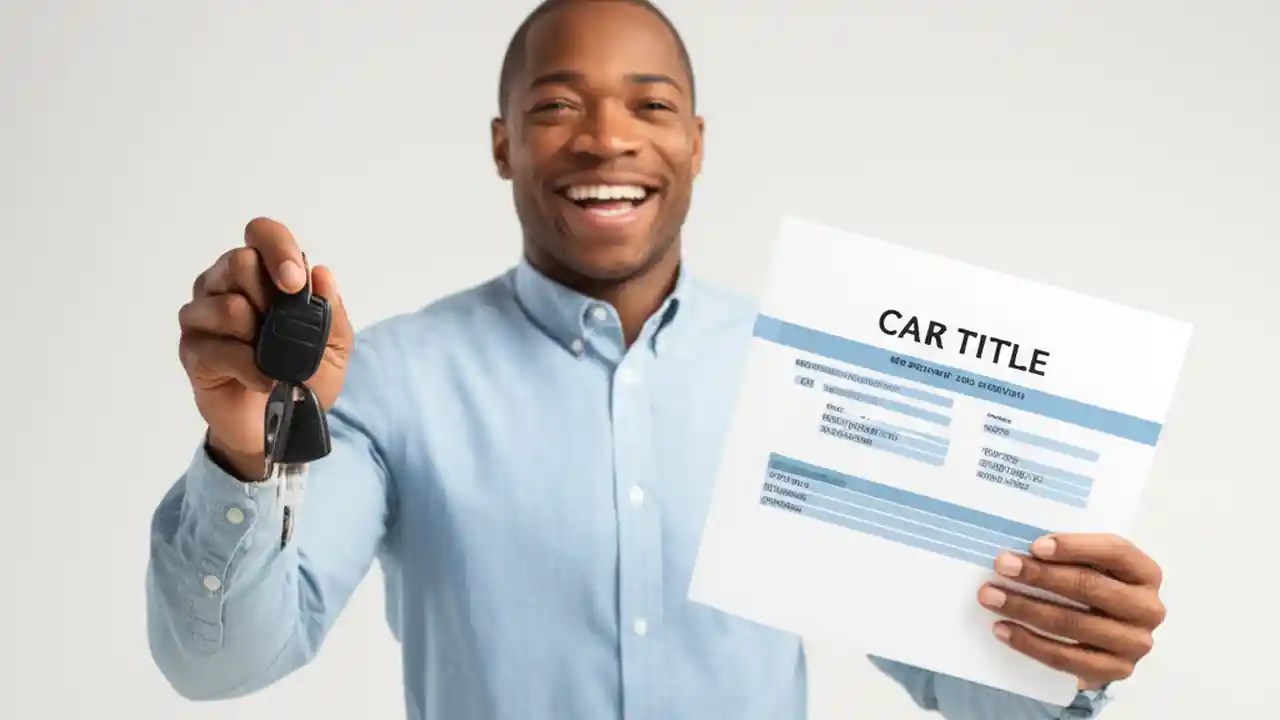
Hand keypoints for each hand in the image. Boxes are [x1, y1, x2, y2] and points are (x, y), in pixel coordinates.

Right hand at [177, 217, 353, 478]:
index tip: (295, 283)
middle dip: (270, 298)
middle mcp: (226, 284)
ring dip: (259, 338)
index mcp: (263, 273)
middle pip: (239, 262)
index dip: (278, 250)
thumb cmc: (304, 376)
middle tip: (284, 330)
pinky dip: (249, 367)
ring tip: (271, 360)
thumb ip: (330, 310)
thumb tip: (322, 274)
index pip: (262, 234)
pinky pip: (218, 347)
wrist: (281, 426)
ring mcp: (203, 316)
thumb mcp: (336, 345)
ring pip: (227, 305)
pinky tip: (262, 379)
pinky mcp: (193, 350)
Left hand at [977, 533, 1165, 690]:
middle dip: (1040, 575)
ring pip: (1073, 623)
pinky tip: (1002, 629)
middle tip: (1002, 566)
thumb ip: (1069, 555)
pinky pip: (1065, 657)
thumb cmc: (1093, 588)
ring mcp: (1134, 643)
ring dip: (1025, 608)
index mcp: (1145, 572)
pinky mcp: (1114, 670)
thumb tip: (1019, 550)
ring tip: (991, 596)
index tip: (1034, 546)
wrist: (1107, 639)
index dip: (1074, 547)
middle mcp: (1147, 608)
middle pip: (1089, 587)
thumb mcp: (1093, 565)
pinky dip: (1029, 643)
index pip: (1114, 551)